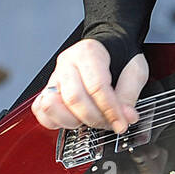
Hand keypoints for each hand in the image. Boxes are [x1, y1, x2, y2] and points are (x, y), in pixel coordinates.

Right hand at [31, 39, 148, 132]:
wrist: (110, 50)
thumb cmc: (120, 58)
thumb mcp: (135, 71)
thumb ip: (129, 95)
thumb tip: (126, 117)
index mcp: (88, 53)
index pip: (96, 86)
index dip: (110, 110)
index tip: (122, 124)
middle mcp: (67, 63)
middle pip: (73, 98)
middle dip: (95, 118)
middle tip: (110, 123)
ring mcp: (54, 77)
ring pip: (51, 105)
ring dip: (73, 121)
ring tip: (91, 119)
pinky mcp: (47, 91)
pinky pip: (40, 110)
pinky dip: (55, 121)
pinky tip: (74, 120)